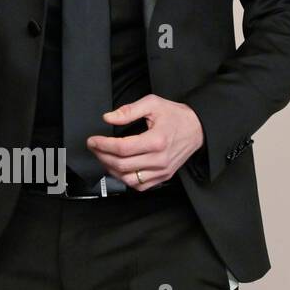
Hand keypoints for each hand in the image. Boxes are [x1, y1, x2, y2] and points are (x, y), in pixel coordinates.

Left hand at [87, 95, 204, 190]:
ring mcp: (162, 171)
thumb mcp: (152, 104)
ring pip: (129, 179)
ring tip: (103, 156)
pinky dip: (125, 179)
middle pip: (122, 165)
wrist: (197, 128)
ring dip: (111, 169)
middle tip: (94, 147)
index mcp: (156, 141)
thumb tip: (108, 118)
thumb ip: (129, 110)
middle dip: (102, 156)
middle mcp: (160, 159)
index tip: (92, 140)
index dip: (103, 145)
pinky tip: (118, 168)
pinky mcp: (164, 177)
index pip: (122, 148)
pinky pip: (140, 186)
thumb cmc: (175, 116)